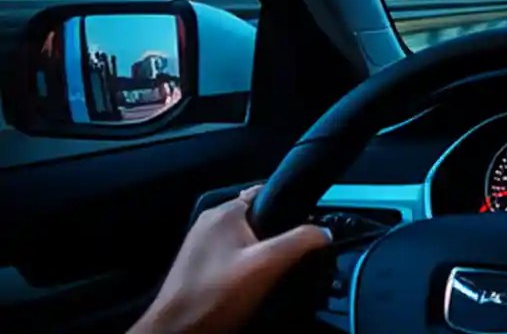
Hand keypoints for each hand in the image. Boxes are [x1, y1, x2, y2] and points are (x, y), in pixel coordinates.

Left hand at [129, 185, 331, 333]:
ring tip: (275, 273)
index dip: (292, 209)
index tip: (308, 231)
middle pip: (258, 219)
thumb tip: (325, 232)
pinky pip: (232, 257)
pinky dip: (246, 266)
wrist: (176, 333)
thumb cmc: (216, 295)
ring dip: (262, 254)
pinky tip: (253, 284)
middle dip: (278, 235)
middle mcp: (209, 223)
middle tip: (294, 257)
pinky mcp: (197, 267)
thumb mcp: (266, 264)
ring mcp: (200, 245)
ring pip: (245, 240)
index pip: (267, 193)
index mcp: (224, 212)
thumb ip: (299, 242)